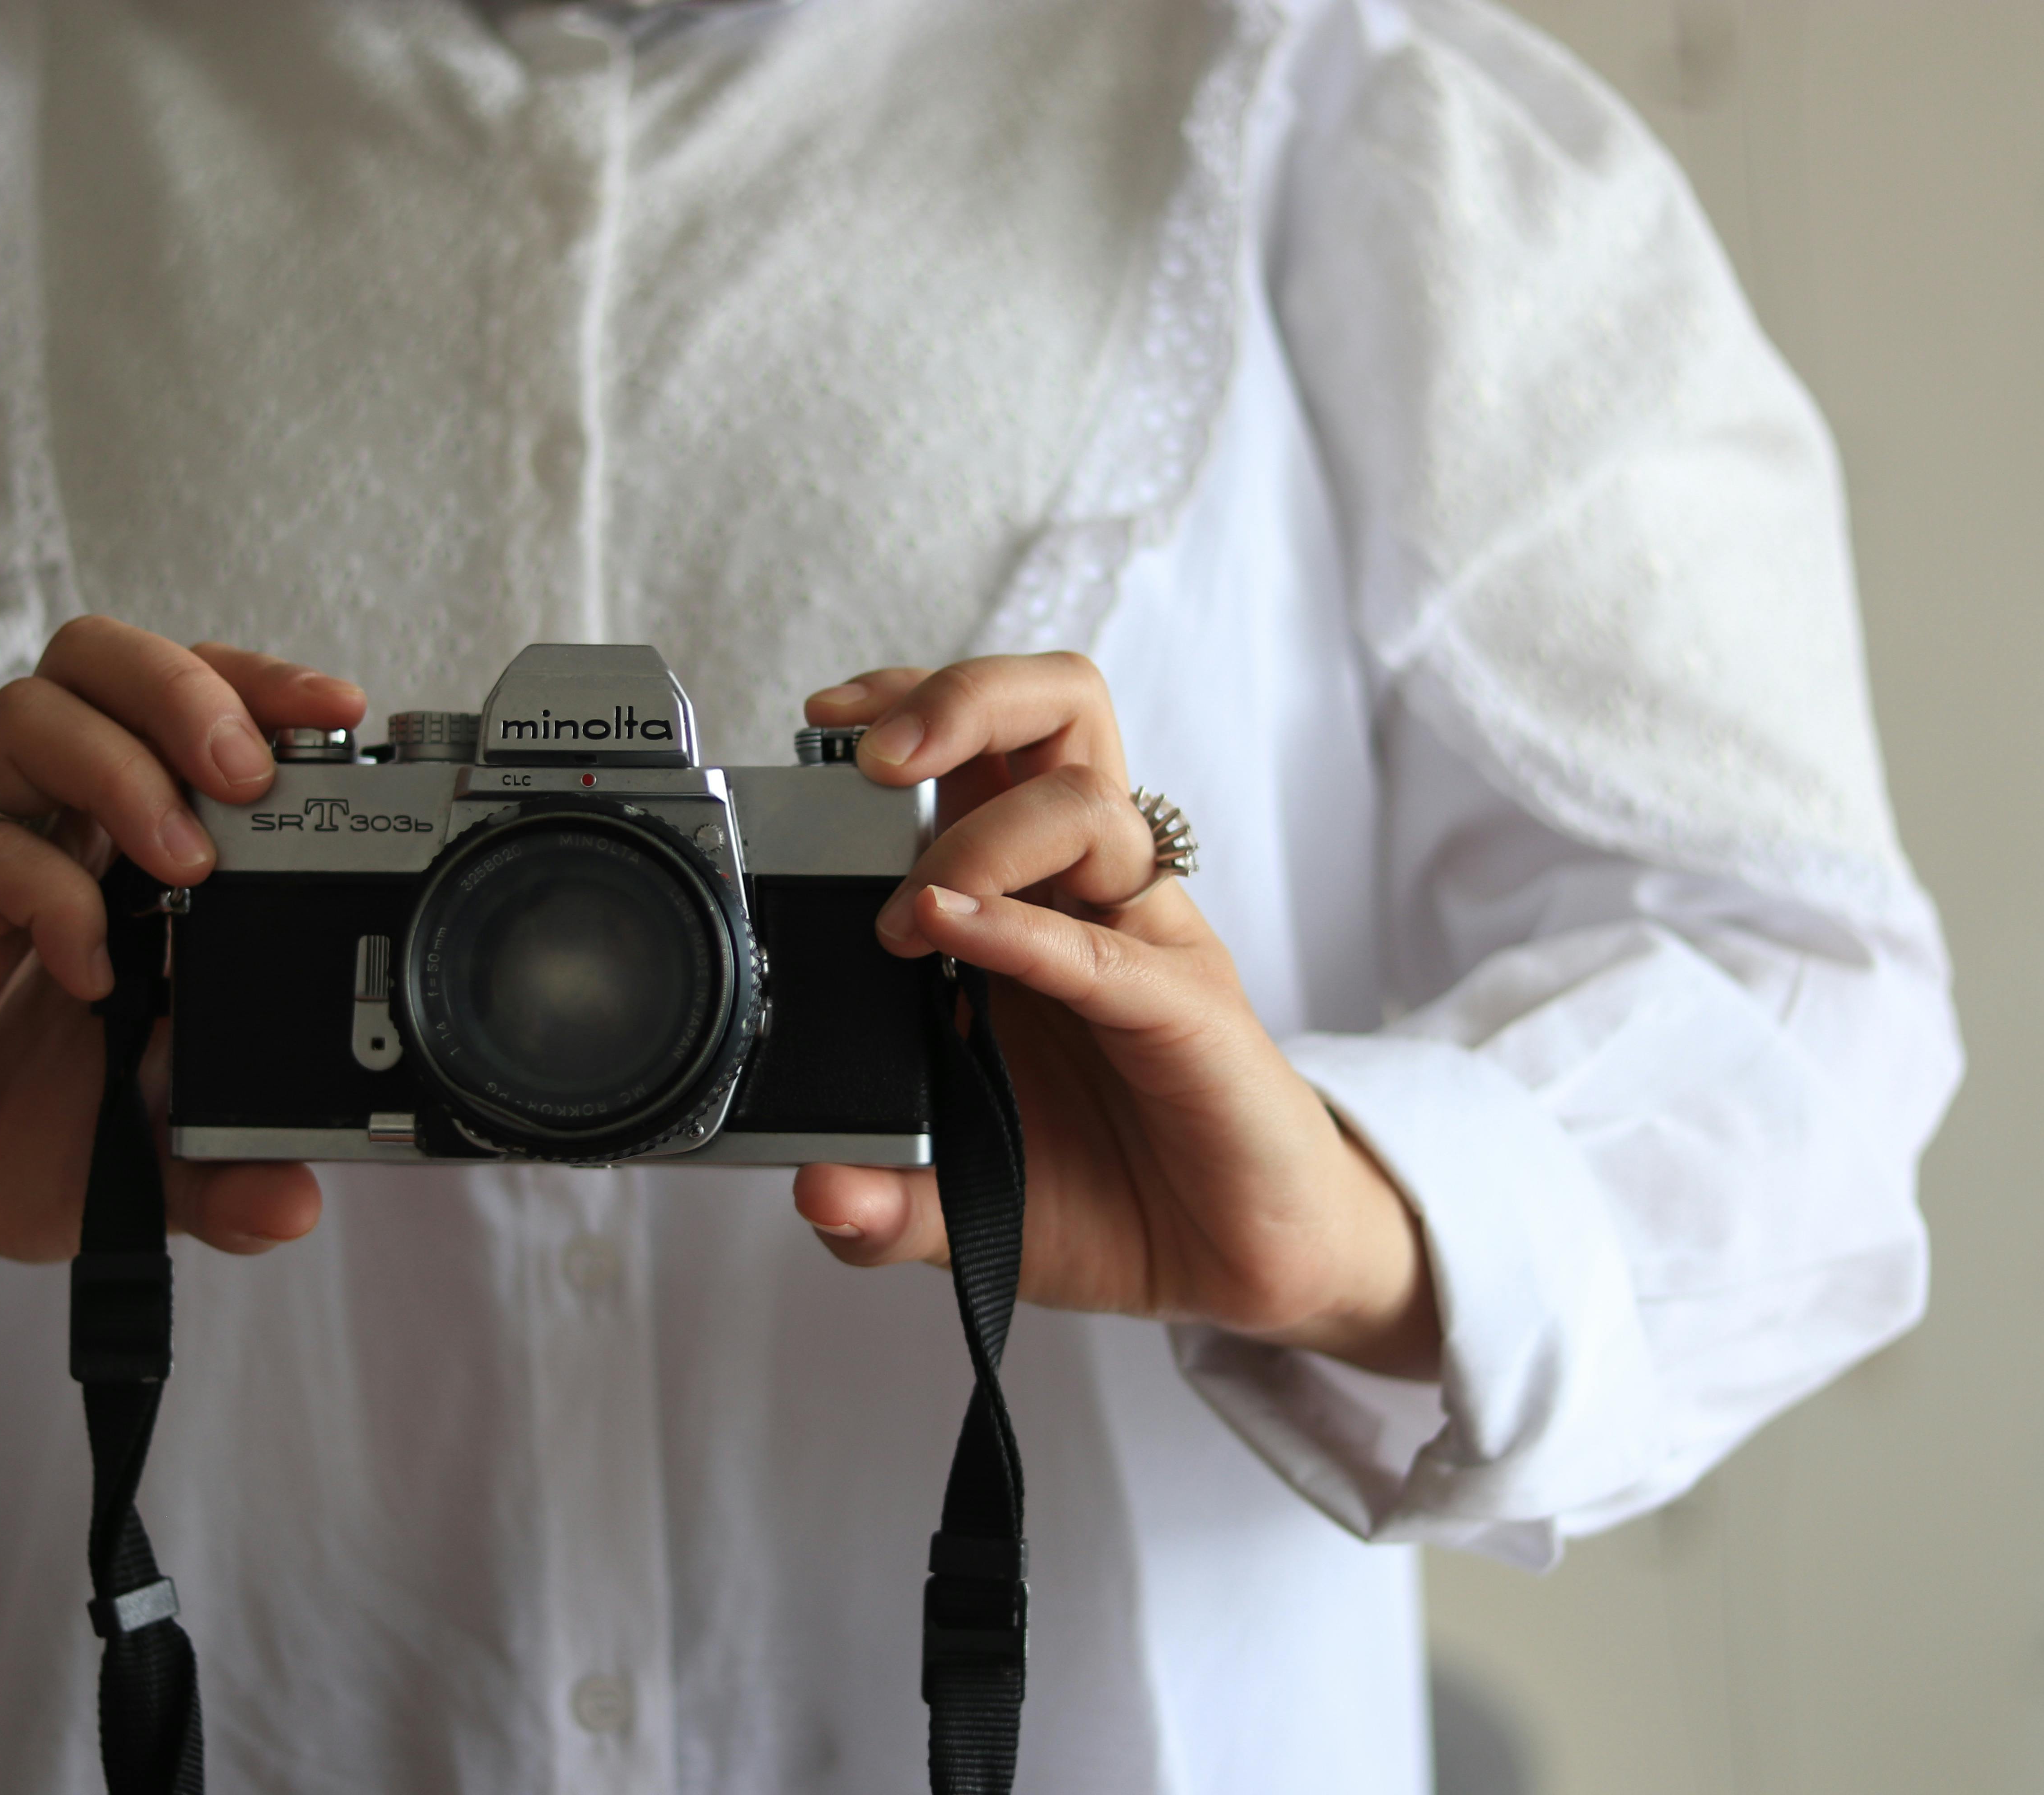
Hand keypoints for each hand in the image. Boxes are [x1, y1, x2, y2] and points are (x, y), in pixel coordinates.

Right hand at [0, 618, 363, 1367]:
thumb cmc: (25, 1137)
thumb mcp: (156, 1162)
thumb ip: (228, 1172)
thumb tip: (294, 1204)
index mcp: (129, 847)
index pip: (188, 704)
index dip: (258, 685)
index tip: (337, 712)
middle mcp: (56, 828)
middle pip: (98, 661)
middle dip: (186, 687)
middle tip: (249, 774)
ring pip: (31, 715)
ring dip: (124, 766)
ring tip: (188, 860)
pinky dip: (53, 894)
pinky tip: (96, 971)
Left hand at [791, 655, 1441, 1377]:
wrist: (1226, 1267)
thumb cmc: (1106, 1190)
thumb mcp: (960, 1197)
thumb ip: (882, 1197)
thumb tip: (817, 1192)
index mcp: (1031, 894)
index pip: (983, 743)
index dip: (909, 704)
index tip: (823, 725)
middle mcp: (1090, 893)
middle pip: (1057, 714)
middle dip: (961, 698)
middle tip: (875, 754)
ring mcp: (1146, 942)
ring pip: (1087, 802)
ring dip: (979, 833)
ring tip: (908, 908)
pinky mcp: (1188, 1011)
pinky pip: (1106, 948)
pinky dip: (1022, 928)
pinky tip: (953, 929)